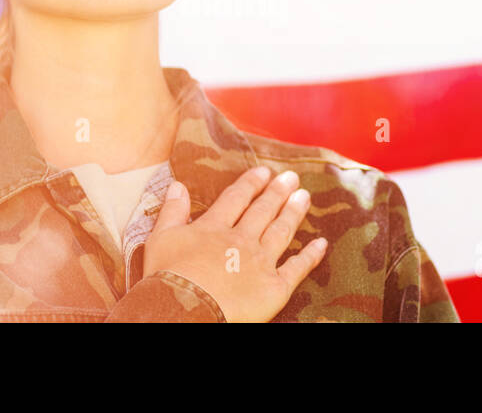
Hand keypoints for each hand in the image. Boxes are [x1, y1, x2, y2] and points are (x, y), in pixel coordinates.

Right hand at [141, 166, 327, 322]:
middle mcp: (241, 240)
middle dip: (278, 193)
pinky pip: (297, 269)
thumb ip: (172, 211)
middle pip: (263, 211)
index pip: (236, 199)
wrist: (183, 310)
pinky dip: (311, 256)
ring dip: (294, 213)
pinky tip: (321, 243)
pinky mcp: (274, 287)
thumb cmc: (166, 278)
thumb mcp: (160, 239)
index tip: (264, 172)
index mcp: (214, 228)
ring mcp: (260, 262)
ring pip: (281, 232)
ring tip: (304, 197)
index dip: (251, 184)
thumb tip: (178, 185)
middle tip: (291, 178)